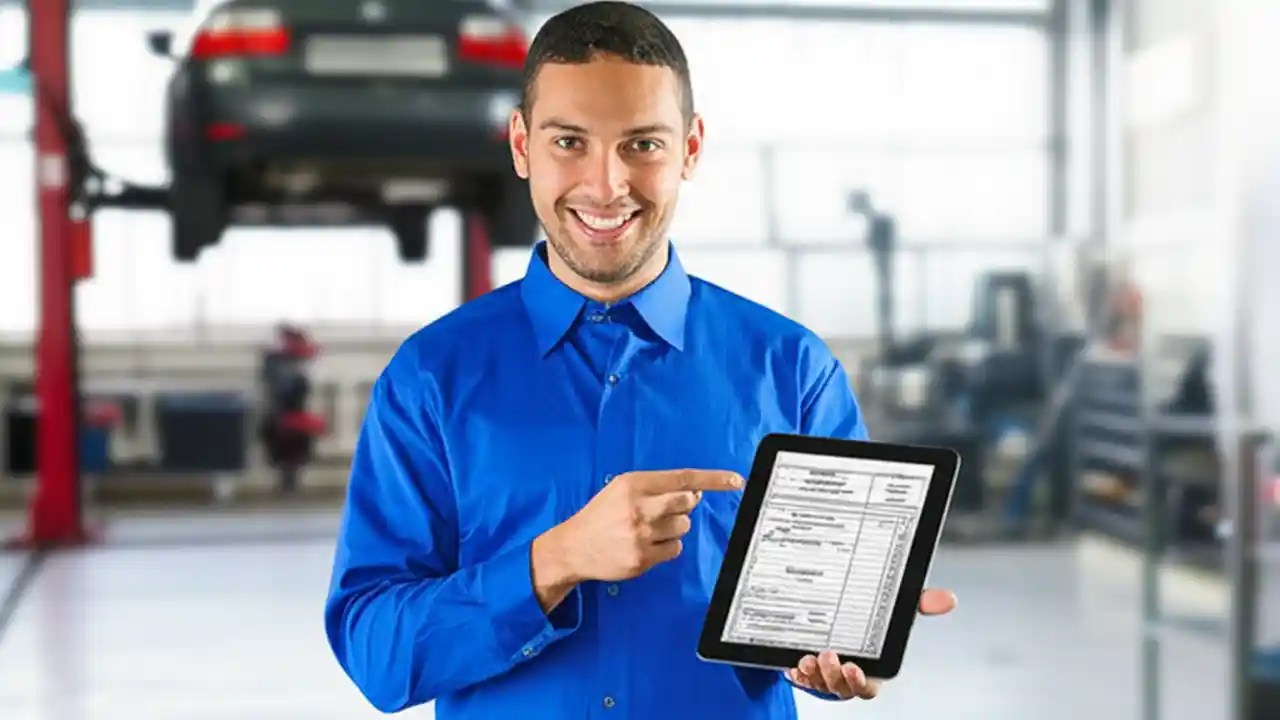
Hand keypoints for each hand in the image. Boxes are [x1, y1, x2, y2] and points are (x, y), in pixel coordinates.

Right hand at [557, 469, 743, 581]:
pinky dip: (666, 547)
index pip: (683, 478)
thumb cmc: (601, 515)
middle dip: (684, 506)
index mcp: (633, 484)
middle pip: (687, 503)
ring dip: (673, 528)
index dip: (713, 479)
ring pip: (683, 527)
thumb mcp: (621, 489)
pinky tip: (646, 545)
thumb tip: (694, 492)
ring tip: (648, 529)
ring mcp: (641, 535)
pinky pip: (674, 549)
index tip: (735, 480)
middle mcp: (638, 507)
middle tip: (666, 510)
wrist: (573, 547)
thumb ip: (656, 488)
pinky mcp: (642, 559)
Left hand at [786, 588, 956, 699]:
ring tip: (808, 657)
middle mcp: (847, 675)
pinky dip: (797, 672)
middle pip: (842, 688)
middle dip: (834, 678)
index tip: (854, 668)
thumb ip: (919, 604)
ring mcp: (825, 673)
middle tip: (829, 657)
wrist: (838, 615)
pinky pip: (800, 677)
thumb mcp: (895, 609)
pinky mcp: (806, 667)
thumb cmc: (872, 621)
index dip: (860, 681)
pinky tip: (793, 664)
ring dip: (813, 674)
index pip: (869, 684)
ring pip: (820, 684)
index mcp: (871, 668)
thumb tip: (949, 599)